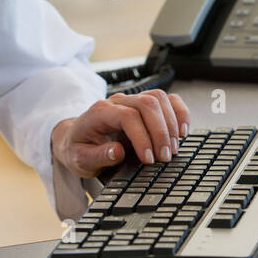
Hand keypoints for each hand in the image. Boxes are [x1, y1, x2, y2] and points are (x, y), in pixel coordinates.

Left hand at [51, 89, 191, 178]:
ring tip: (172, 149)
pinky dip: (179, 112)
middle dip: (160, 132)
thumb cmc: (78, 149)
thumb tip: (117, 151)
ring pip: (159, 98)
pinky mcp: (143, 105)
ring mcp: (132, 100)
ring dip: (171, 124)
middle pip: (147, 104)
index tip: (148, 159)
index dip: (142, 137)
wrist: (75, 140)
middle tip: (164, 157)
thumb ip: (97, 156)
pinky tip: (182, 131)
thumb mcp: (80, 159)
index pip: (127, 116)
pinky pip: (166, 100)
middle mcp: (117, 101)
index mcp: (100, 112)